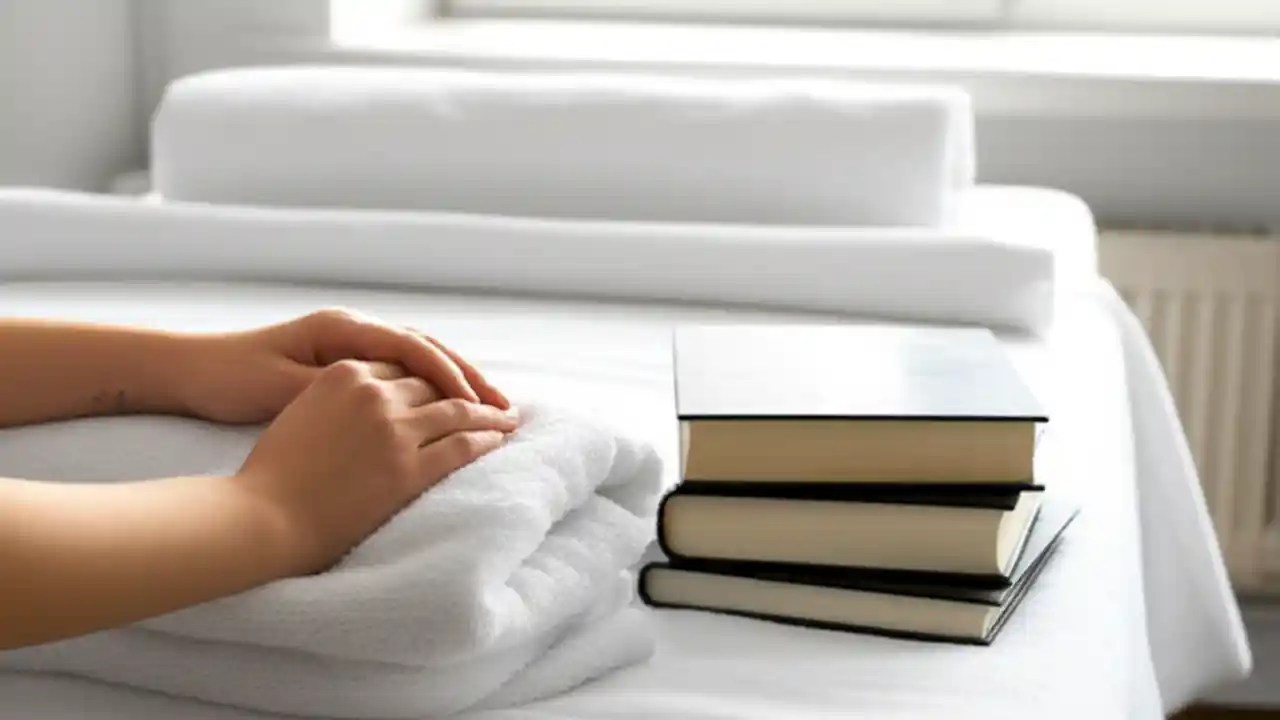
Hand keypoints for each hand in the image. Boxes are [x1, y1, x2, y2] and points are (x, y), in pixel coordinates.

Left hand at [177, 309, 508, 423]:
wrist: (191, 370)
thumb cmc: (231, 378)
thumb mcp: (282, 388)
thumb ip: (336, 391)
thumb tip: (386, 401)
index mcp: (342, 329)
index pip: (414, 348)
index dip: (452, 376)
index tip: (481, 405)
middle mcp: (351, 330)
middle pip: (427, 348)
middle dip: (469, 378)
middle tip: (504, 408)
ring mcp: (349, 345)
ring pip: (418, 359)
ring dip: (456, 383)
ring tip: (489, 410)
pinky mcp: (342, 364)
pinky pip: (401, 372)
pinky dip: (430, 388)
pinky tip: (448, 411)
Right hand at [235, 360, 519, 575]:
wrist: (263, 516)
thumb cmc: (271, 474)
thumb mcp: (300, 413)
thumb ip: (335, 400)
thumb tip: (359, 407)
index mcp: (344, 375)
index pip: (401, 366)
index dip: (430, 376)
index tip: (450, 383)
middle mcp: (374, 394)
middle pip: (433, 385)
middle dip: (465, 390)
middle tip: (492, 399)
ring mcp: (394, 431)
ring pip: (457, 411)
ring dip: (488, 413)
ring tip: (508, 417)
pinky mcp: (408, 469)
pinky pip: (461, 446)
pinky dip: (486, 440)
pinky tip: (500, 440)